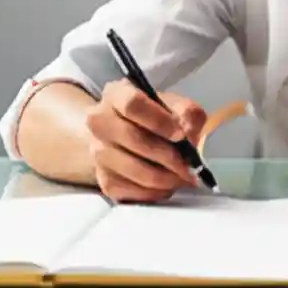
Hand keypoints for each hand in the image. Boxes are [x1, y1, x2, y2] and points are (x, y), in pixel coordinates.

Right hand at [86, 79, 206, 202]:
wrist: (123, 137)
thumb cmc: (153, 118)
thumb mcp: (174, 105)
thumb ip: (188, 114)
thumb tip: (189, 134)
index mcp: (116, 94)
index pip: (132, 104)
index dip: (159, 121)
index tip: (180, 135)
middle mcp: (99, 122)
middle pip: (133, 139)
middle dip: (168, 156)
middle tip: (190, 166)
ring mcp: (97, 153)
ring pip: (135, 171)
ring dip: (166, 178)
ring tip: (183, 177)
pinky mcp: (103, 180)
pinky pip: (133, 191)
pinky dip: (156, 192)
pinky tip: (167, 185)